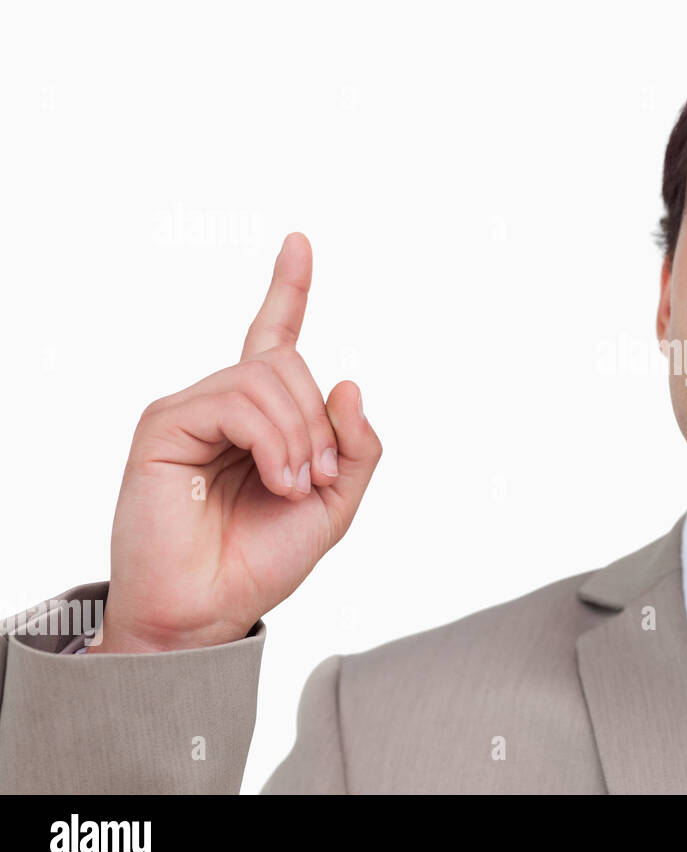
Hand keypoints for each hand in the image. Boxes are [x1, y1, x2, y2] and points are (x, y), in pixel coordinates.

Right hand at [88, 232, 381, 652]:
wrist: (209, 609)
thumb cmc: (261, 560)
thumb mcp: (336, 504)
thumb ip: (357, 447)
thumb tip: (349, 381)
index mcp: (262, 418)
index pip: (275, 337)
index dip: (288, 289)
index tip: (300, 242)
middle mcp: (224, 404)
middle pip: (291, 363)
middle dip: (322, 423)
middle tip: (317, 481)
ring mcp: (192, 410)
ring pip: (270, 377)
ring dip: (302, 437)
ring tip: (294, 487)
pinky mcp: (165, 424)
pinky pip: (238, 400)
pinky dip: (274, 441)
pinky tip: (275, 480)